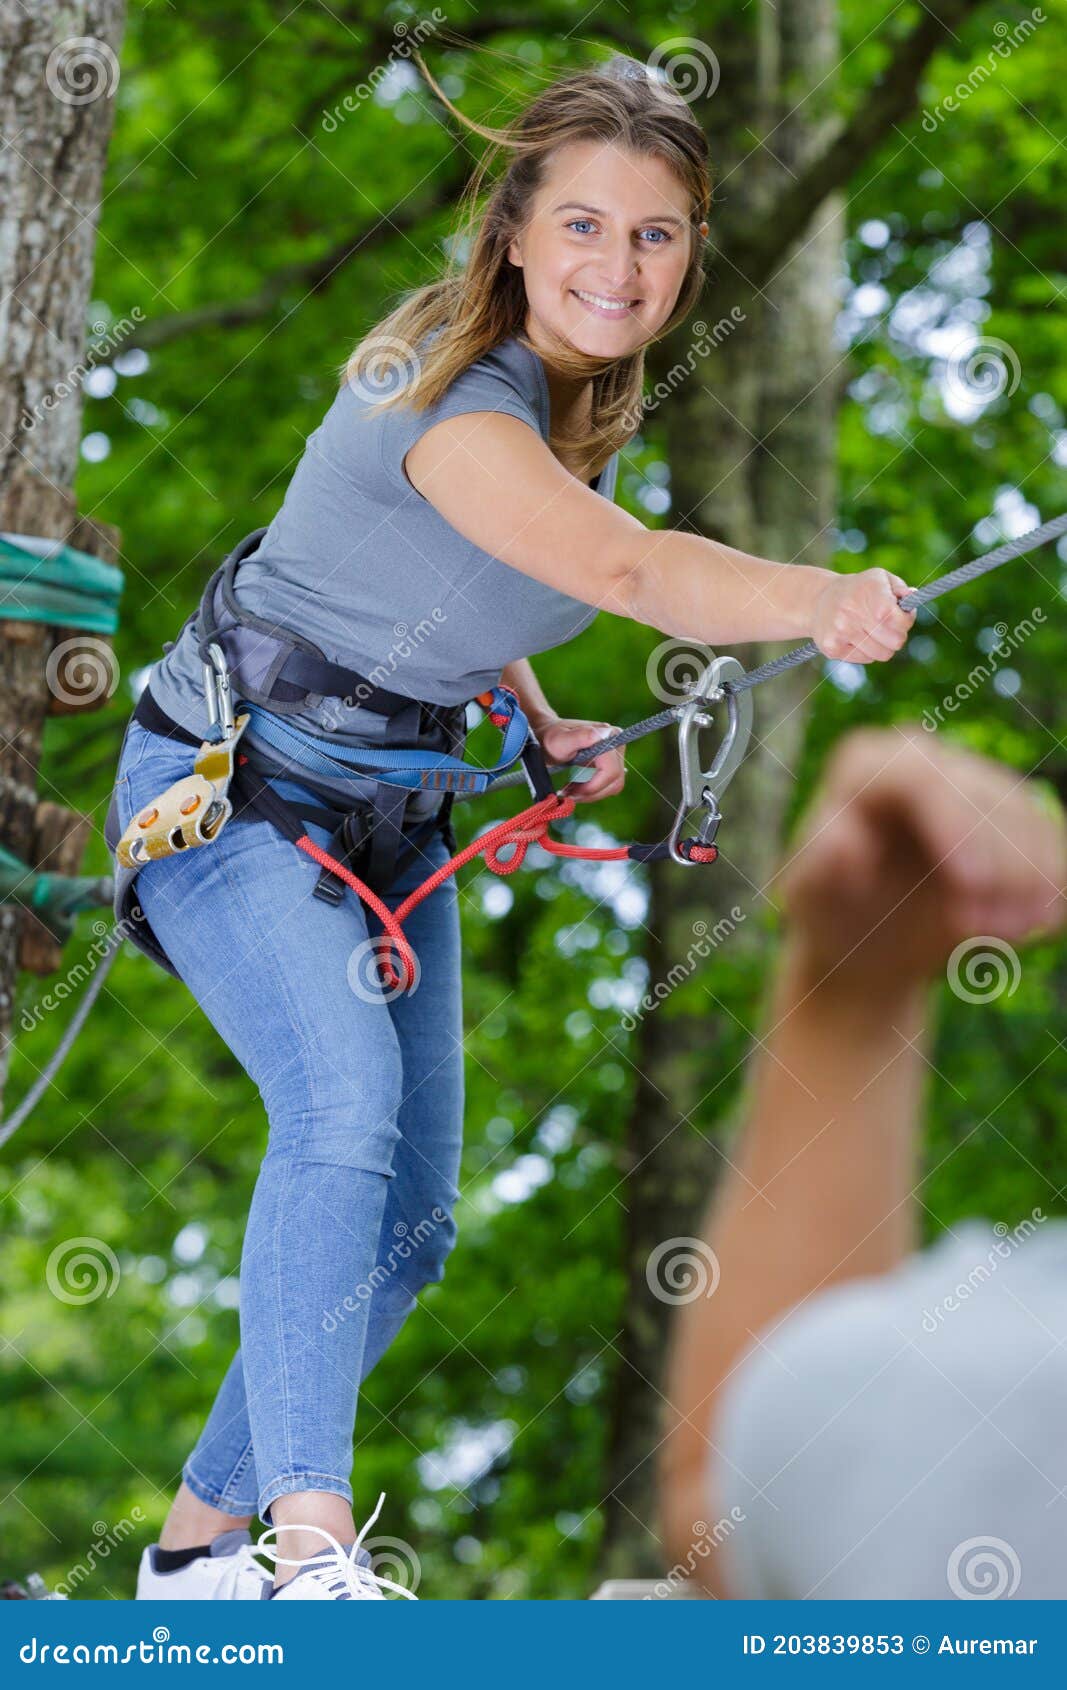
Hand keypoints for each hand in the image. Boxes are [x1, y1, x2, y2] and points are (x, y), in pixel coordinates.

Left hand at [535, 718, 625, 801]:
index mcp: (609, 735)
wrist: (548, 739)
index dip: (593, 786)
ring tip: (571, 791)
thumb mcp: (559, 740)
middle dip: (591, 792)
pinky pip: (608, 785)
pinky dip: (592, 791)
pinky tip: (577, 787)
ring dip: (591, 794)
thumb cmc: (551, 739)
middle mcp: (617, 743)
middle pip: (614, 781)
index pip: (610, 771)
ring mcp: (616, 754)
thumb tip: (601, 734)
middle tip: (568, 794)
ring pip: (613, 786)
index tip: (571, 791)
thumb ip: (579, 736)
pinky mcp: (612, 764)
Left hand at [774, 725, 1066, 993]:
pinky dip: (1049, 888)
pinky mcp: (1010, 817)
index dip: (957, 824)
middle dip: (997, 866)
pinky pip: (1050, 845)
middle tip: (985, 931)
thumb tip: (840, 840)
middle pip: (985, 795)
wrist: (864, 941)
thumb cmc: (829, 915)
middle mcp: (925, 758)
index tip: (972, 882)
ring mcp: (972, 781)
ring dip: (1028, 883)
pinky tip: (1034, 928)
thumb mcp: (810, 898)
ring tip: (1001, 938)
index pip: (922, 777)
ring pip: (1027, 820)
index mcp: (867, 764)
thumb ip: (818, 867)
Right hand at [811, 568, 915, 663]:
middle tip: (890, 627)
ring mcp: (840, 631)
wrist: (818, 600)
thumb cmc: (858, 589)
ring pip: (882, 654)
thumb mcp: (879, 579)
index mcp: (868, 590)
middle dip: (898, 635)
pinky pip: (866, 659)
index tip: (902, 616)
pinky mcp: (832, 648)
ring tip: (873, 632)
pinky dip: (867, 651)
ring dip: (883, 646)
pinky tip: (858, 638)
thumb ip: (900, 588)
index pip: (897, 619)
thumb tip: (912, 598)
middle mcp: (851, 611)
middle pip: (895, 641)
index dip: (906, 621)